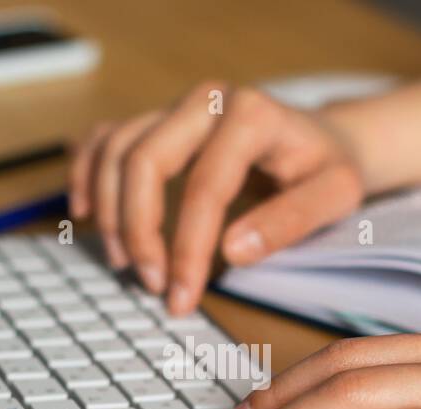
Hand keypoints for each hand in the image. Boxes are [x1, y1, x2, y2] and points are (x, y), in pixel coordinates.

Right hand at [68, 81, 364, 314]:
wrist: (325, 138)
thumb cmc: (328, 168)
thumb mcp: (335, 196)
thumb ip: (289, 222)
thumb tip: (232, 251)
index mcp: (250, 115)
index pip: (204, 187)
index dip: (188, 248)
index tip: (181, 296)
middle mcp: (205, 101)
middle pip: (143, 161)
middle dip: (138, 231)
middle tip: (151, 285)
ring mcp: (175, 107)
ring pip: (115, 149)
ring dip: (109, 211)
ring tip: (125, 263)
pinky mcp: (158, 120)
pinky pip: (104, 139)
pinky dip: (86, 174)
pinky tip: (86, 213)